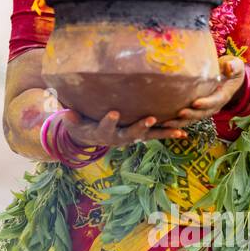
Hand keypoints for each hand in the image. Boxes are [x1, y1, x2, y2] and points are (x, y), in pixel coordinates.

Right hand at [63, 109, 186, 150]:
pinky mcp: (140, 136)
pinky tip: (183, 132)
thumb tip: (66, 112)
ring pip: (148, 136)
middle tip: (151, 118)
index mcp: (102, 133)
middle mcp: (119, 138)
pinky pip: (156, 135)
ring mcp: (131, 138)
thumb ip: (70, 117)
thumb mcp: (72, 122)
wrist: (90, 137)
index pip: (105, 127)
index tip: (113, 113)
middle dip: (141, 126)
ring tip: (178, 132)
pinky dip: (168, 133)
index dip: (109, 121)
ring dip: (163, 133)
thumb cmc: (80, 124)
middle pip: (131, 134)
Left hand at [159, 57, 245, 127]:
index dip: (206, 103)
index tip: (195, 103)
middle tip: (179, 114)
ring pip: (192, 119)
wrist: (229, 76)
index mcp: (223, 96)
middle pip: (202, 114)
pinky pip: (186, 118)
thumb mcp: (235, 65)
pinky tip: (163, 122)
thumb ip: (233, 66)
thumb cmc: (231, 68)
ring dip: (180, 122)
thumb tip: (229, 66)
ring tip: (166, 123)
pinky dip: (176, 121)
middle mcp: (214, 106)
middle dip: (191, 115)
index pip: (215, 101)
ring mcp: (205, 109)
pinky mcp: (197, 109)